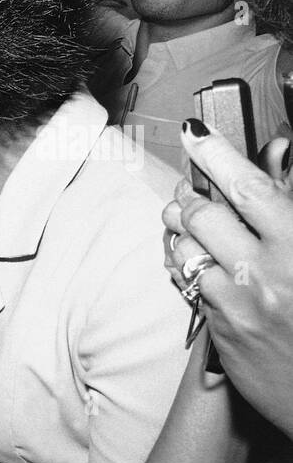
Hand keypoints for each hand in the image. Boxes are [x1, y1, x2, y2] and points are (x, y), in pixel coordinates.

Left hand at [164, 126, 292, 437]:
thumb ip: (292, 204)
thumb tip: (278, 156)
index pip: (250, 189)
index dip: (218, 155)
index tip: (196, 132)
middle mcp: (269, 273)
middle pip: (204, 215)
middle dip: (192, 195)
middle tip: (193, 187)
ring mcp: (242, 305)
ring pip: (187, 249)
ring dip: (181, 227)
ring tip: (187, 219)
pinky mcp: (222, 331)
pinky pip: (188, 284)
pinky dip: (184, 262)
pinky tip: (193, 257)